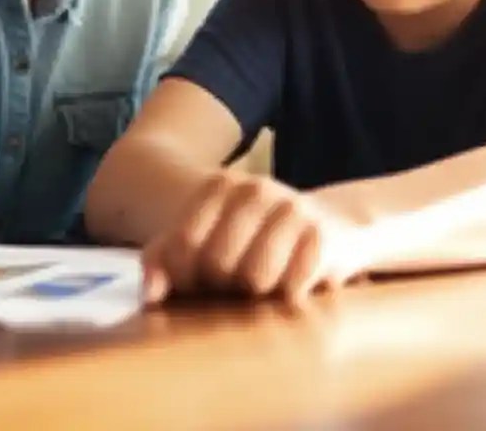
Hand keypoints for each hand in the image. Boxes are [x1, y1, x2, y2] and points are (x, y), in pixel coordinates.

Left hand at [141, 170, 363, 304]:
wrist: (335, 226)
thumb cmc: (256, 242)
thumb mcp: (206, 240)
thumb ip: (166, 260)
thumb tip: (151, 295)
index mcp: (220, 185)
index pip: (182, 243)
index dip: (183, 277)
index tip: (195, 286)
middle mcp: (255, 189)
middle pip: (217, 263)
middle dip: (221, 289)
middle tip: (232, 290)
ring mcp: (291, 209)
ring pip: (255, 278)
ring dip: (257, 298)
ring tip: (262, 289)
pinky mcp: (322, 236)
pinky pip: (292, 287)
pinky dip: (288, 299)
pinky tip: (291, 289)